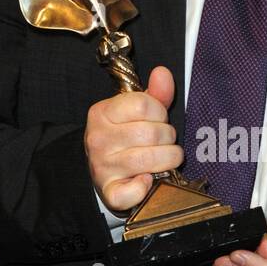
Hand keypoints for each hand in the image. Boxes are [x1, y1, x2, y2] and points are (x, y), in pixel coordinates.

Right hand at [84, 65, 182, 214]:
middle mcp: (98, 139)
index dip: (160, 112)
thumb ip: (154, 93)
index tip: (158, 119)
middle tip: (165, 141)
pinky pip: (132, 192)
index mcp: (102, 113)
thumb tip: (162, 73)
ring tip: (166, 158)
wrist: (104, 172)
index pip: (143, 104)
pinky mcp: (109, 191)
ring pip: (149, 160)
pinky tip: (147, 180)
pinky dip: (145, 188)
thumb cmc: (126, 137)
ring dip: (168, 160)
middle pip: (151, 133)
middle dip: (168, 138)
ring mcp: (102, 166)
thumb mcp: (137, 112)